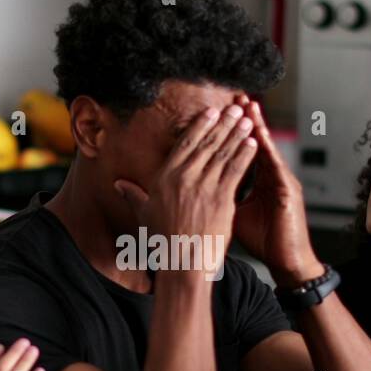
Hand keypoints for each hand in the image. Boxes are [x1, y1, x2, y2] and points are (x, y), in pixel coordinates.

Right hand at [113, 104, 257, 277]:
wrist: (182, 263)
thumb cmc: (163, 241)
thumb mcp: (144, 215)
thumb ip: (134, 195)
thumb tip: (118, 184)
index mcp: (165, 178)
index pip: (185, 144)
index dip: (200, 125)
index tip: (210, 112)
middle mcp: (184, 178)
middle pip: (206, 143)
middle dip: (222, 123)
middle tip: (234, 108)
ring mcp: (204, 187)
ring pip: (223, 153)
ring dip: (236, 133)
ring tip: (245, 120)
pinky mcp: (222, 199)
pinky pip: (235, 170)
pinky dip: (245, 154)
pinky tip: (252, 143)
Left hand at [231, 96, 322, 287]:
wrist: (287, 260)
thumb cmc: (264, 239)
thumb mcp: (235, 214)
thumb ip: (220, 198)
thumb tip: (195, 191)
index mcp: (259, 179)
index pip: (241, 150)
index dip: (230, 133)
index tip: (217, 114)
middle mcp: (272, 175)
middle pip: (254, 142)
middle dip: (243, 120)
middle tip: (233, 97)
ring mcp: (282, 180)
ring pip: (267, 148)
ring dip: (257, 127)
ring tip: (248, 106)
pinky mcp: (289, 191)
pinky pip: (276, 167)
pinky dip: (267, 151)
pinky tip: (259, 137)